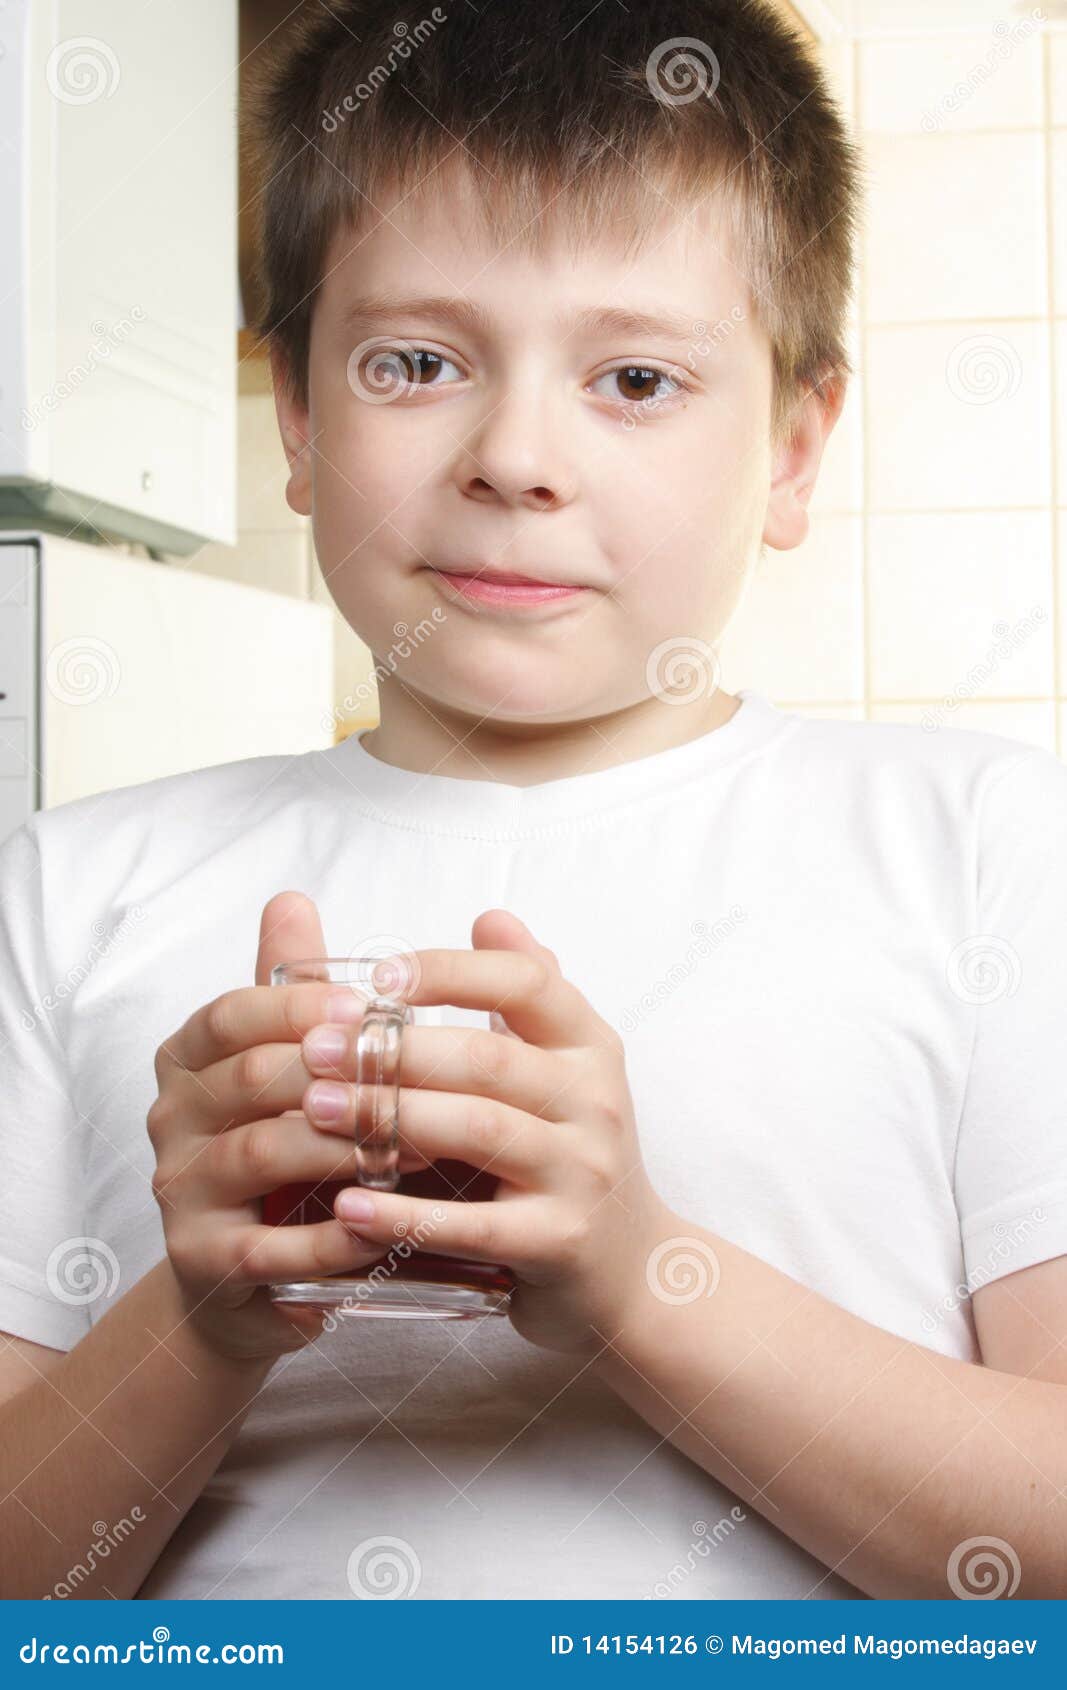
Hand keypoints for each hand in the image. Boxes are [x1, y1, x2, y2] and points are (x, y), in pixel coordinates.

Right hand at [147, 891, 396, 1359]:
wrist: (253, 1276)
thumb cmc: (291, 1152)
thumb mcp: (293, 1066)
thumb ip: (295, 992)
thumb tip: (290, 898)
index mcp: (189, 1060)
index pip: (230, 1014)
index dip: (296, 1005)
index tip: (368, 1006)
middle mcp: (171, 1119)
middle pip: (250, 1078)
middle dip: (338, 1073)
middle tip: (417, 1076)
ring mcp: (181, 1192)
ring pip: (260, 1153)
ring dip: (344, 1147)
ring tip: (417, 1146)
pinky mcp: (202, 1261)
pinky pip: (268, 1245)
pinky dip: (329, 1234)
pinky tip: (382, 1224)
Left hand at [300, 909, 671, 1354]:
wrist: (632, 1270)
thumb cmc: (574, 1155)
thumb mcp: (567, 1067)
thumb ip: (527, 995)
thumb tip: (490, 917)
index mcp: (589, 1046)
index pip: (526, 983)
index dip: (451, 971)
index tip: (378, 975)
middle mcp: (595, 1101)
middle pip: (487, 1057)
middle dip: (392, 1049)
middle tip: (312, 1047)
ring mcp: (583, 1172)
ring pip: (477, 1131)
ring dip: (387, 1118)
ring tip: (313, 1109)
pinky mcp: (560, 1241)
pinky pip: (473, 1225)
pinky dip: (405, 1216)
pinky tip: (347, 1205)